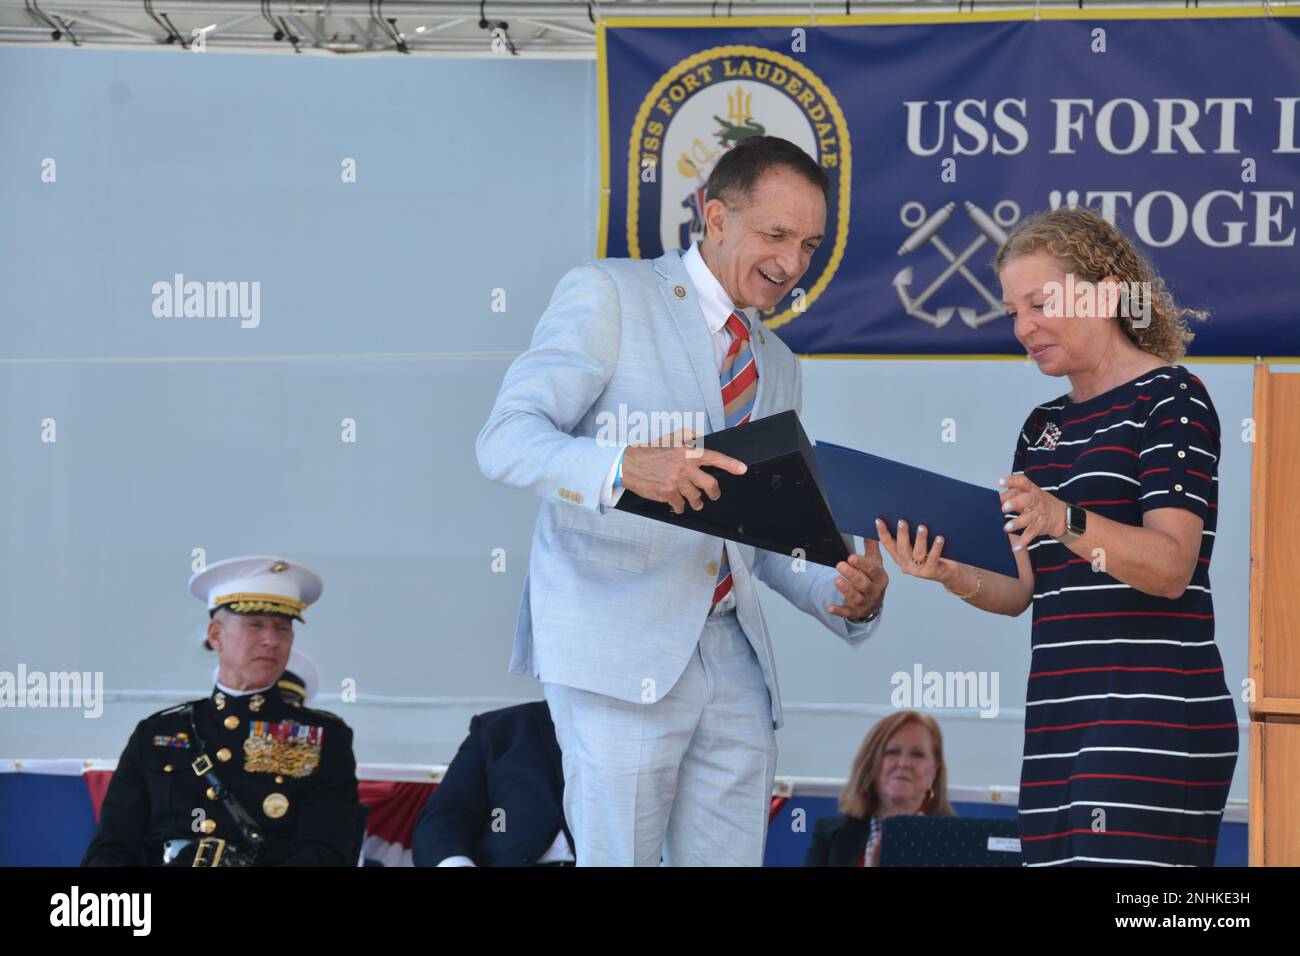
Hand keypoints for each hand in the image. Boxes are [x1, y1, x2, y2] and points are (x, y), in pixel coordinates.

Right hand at [620, 429, 746, 514]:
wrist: (628, 464)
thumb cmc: (648, 451)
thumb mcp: (669, 438)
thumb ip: (687, 436)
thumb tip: (699, 437)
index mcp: (688, 452)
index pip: (715, 458)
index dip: (731, 465)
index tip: (742, 469)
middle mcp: (685, 467)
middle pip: (710, 484)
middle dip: (714, 492)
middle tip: (714, 495)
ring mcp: (677, 482)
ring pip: (696, 497)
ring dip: (697, 502)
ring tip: (696, 502)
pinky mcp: (668, 493)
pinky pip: (680, 504)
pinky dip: (680, 506)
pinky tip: (678, 504)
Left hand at [828, 538, 887, 620]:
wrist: (873, 602)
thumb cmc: (873, 579)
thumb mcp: (875, 562)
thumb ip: (872, 546)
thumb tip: (873, 525)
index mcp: (880, 577)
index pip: (872, 570)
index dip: (862, 564)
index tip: (851, 557)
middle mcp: (874, 591)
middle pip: (864, 583)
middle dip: (852, 574)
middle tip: (840, 565)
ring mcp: (865, 602)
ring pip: (856, 597)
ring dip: (846, 589)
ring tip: (837, 580)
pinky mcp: (854, 611)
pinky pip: (847, 612)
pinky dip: (838, 610)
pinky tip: (830, 607)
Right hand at [875, 518, 960, 585]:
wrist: (949, 572)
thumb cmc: (933, 554)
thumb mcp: (919, 545)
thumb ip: (912, 536)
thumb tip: (907, 514)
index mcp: (900, 557)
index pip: (888, 544)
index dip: (882, 533)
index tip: (878, 520)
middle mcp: (906, 564)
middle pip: (902, 549)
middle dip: (902, 534)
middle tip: (902, 521)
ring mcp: (918, 570)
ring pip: (918, 553)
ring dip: (920, 539)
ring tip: (922, 527)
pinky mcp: (931, 571)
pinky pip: (934, 558)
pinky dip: (936, 547)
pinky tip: (939, 538)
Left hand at [997, 474, 1067, 551]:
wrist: (1060, 515)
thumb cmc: (1037, 502)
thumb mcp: (1026, 495)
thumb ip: (1010, 495)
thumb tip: (994, 499)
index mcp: (1031, 490)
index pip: (1022, 482)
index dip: (1012, 481)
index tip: (1000, 481)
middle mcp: (1036, 500)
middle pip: (1028, 499)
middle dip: (1016, 503)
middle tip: (1004, 508)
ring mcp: (1039, 514)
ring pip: (1028, 518)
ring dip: (1017, 523)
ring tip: (1006, 528)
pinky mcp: (1040, 526)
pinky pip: (1031, 534)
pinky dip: (1023, 541)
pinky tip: (1015, 547)